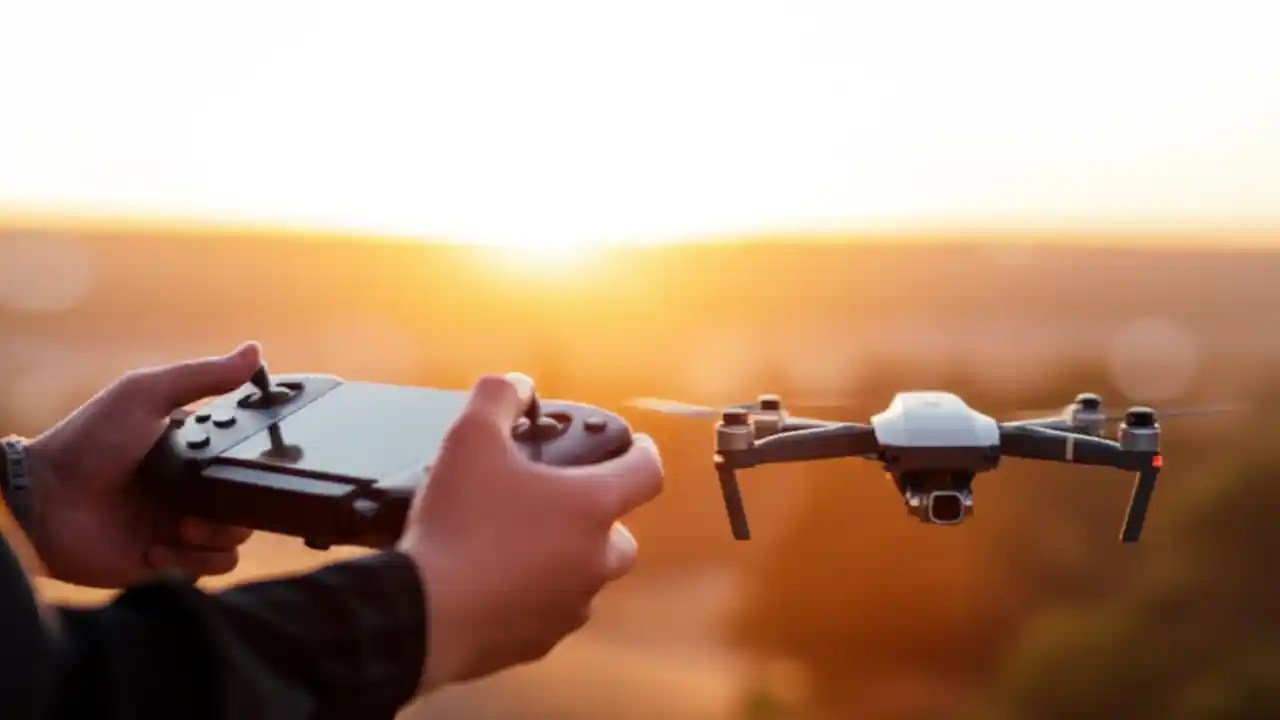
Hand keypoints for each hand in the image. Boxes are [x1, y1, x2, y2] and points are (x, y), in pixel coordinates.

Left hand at [25, 343, 262, 587]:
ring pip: (236, 536)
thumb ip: (203, 376)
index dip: (257, 460)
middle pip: (248, 499)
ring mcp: (181, 524)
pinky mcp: (169, 560)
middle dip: (239, 505)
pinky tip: (157, 547)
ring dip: (216, 534)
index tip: (252, 460)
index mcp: (192, 449)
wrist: (44, 502)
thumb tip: (256, 349)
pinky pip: (210, 567)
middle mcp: (191, 487)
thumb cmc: (90, 442)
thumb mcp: (145, 394)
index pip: (246, 456)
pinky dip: (193, 560)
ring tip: (180, 526)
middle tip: (207, 501)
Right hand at [398, 374, 663, 690]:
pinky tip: (494, 583)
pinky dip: (534, 595)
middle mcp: (595, 559)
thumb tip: (516, 385)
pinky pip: (550, 611)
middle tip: (556, 502)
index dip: (644, 453)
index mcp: (592, 507)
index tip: (634, 446)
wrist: (423, 615)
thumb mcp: (469, 439)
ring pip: (585, 577)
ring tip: (518, 542)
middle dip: (598, 518)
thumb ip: (498, 398)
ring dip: (565, 558)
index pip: (647, 473)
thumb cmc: (460, 522)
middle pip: (620, 535)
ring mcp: (571, 606)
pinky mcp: (541, 643)